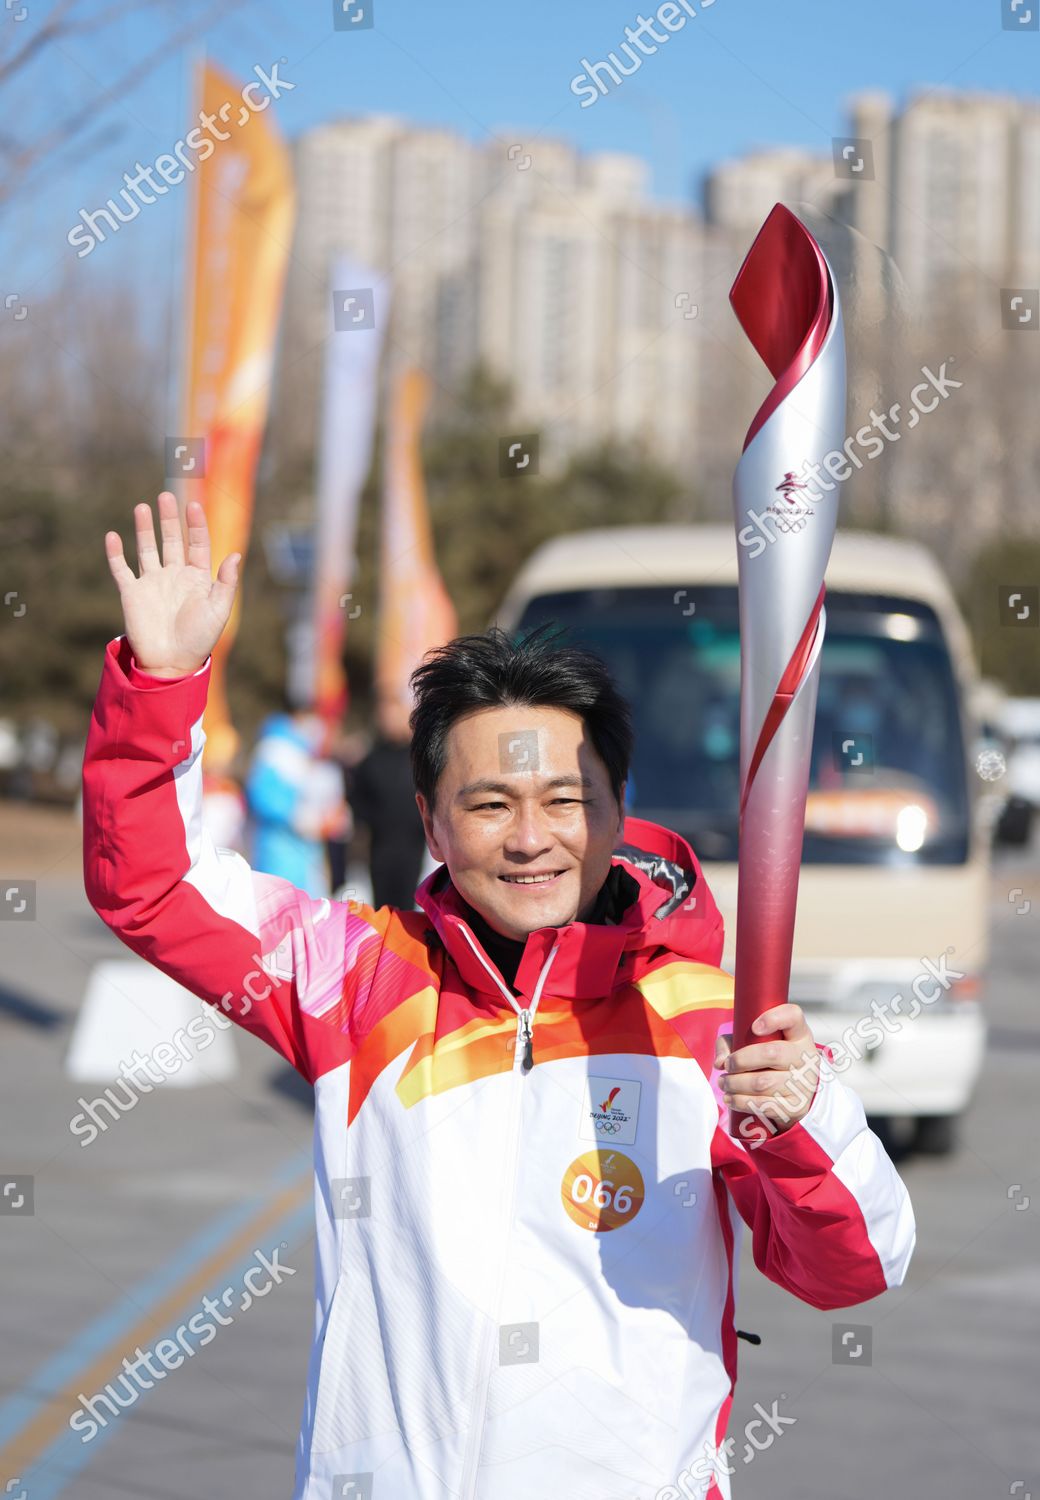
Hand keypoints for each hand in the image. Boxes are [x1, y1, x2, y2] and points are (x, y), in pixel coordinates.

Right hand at [104, 493, 240, 676]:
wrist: (171, 663)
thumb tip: (236, 555)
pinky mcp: (132, 593)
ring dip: (144, 528)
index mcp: (197, 578)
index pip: (197, 544)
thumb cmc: (199, 639)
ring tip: (142, 506)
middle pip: (171, 540)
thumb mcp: (219, 610)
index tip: (194, 505)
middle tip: (166, 495)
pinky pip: (121, 569)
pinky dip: (115, 553)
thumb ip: (226, 583)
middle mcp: (174, 576)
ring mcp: (152, 583)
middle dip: (169, 518)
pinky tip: (113, 536)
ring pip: (147, 548)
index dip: (196, 525)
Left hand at [713, 1003, 821, 1133]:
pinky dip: (740, 1101)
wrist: (796, 1093)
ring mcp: (803, 1083)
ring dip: (735, 1083)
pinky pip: (763, 1104)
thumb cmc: (771, 1061)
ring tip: (724, 1082)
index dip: (774, 1018)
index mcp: (798, 1034)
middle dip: (741, 1060)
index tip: (754, 1027)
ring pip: (762, 1083)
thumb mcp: (757, 1043)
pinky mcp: (795, 1106)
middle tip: (727, 1065)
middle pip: (772, 1053)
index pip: (793, 1016)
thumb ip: (732, 1041)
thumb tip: (720, 1062)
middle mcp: (804, 1056)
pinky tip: (730, 1098)